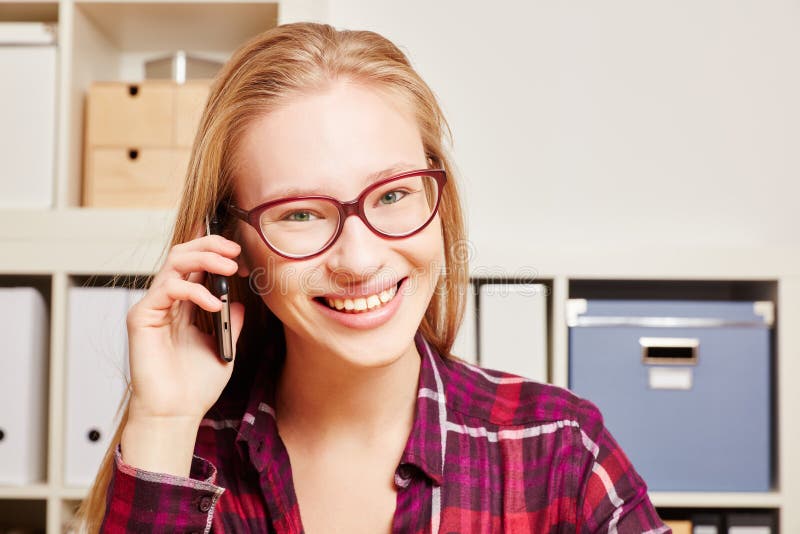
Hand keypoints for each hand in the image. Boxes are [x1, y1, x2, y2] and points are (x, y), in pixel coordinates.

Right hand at [125, 224, 245, 424]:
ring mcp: (153, 307)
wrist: (177, 413)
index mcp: (184, 305)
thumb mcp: (224, 346)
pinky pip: (168, 288)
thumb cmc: (195, 386)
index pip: (195, 264)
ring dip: (206, 258)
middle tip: (236, 251)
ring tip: (231, 268)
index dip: (216, 250)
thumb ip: (229, 321)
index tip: (242, 255)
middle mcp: (167, 301)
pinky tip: (213, 304)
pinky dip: (194, 290)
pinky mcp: (142, 317)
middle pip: (183, 252)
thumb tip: (236, 299)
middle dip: (211, 244)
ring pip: (175, 261)